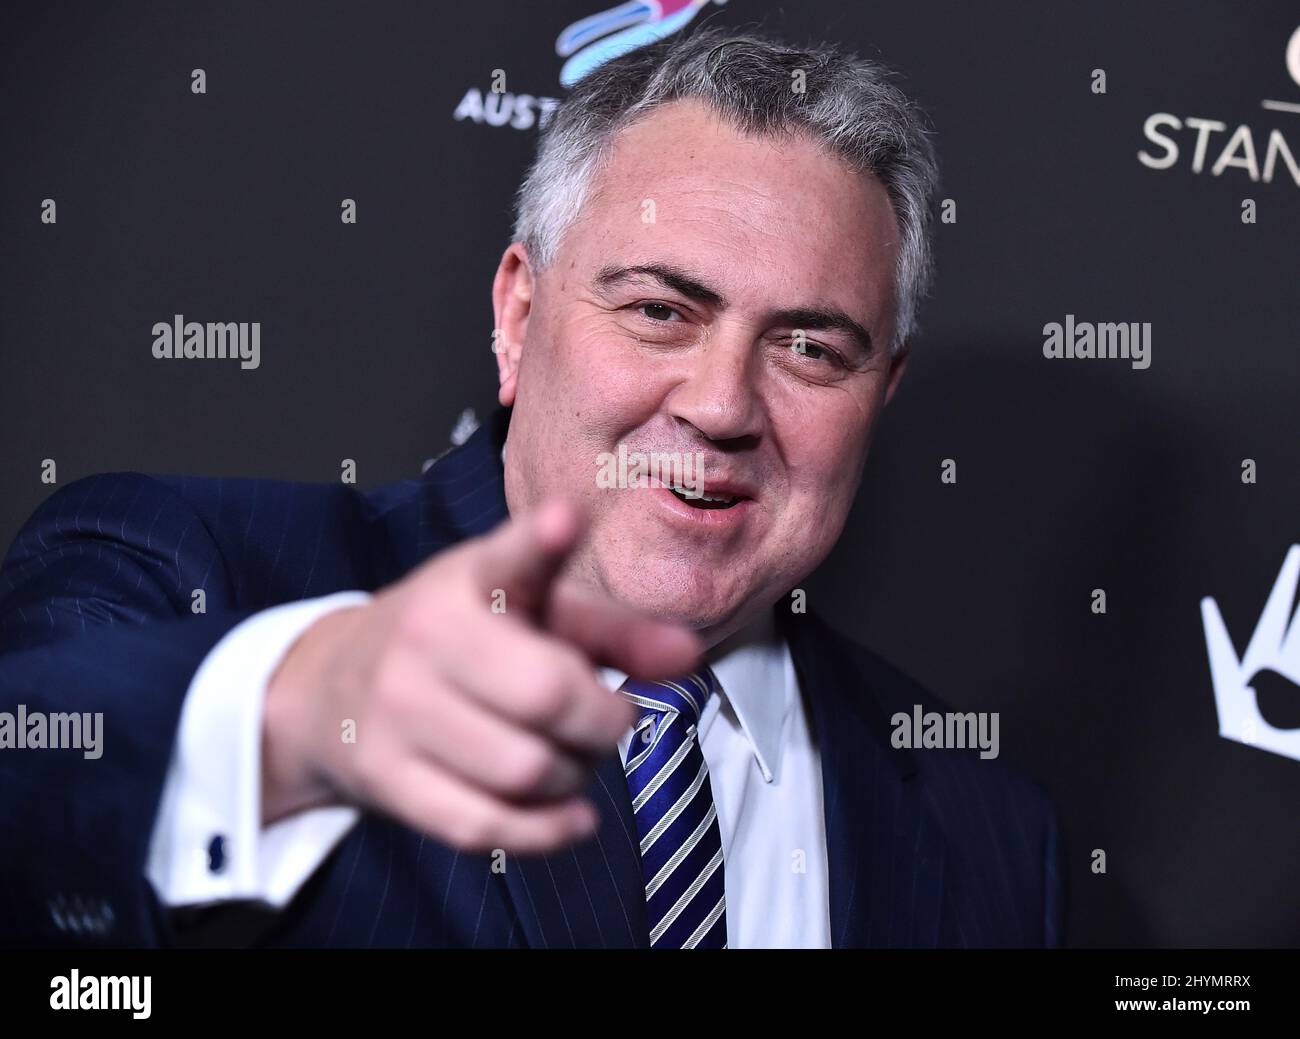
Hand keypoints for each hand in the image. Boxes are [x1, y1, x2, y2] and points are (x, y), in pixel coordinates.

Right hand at [261, 497, 700, 853]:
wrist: (330, 686)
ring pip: (522, 769)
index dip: (538, 541)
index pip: (507, 560)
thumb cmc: (458, 640)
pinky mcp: (386, 778)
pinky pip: (481, 824)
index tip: (564, 521)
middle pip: (545, 694)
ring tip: (574, 760)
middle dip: (603, 722)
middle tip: (607, 719)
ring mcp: (398, 711)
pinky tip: (572, 817)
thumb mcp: (530, 614)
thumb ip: (614, 632)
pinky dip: (544, 831)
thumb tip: (689, 655)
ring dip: (575, 778)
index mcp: (468, 580)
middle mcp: (426, 637)